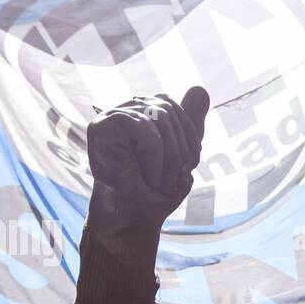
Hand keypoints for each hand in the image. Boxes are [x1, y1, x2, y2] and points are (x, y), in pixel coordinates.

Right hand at [86, 86, 209, 223]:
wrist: (132, 215)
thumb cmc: (155, 187)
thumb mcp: (182, 154)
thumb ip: (191, 123)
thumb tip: (201, 88)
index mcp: (150, 109)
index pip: (178, 110)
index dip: (189, 141)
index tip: (186, 169)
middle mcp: (131, 106)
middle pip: (170, 113)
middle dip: (179, 152)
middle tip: (171, 181)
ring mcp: (115, 112)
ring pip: (160, 120)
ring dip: (167, 160)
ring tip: (159, 182)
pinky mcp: (103, 124)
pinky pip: (145, 130)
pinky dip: (154, 159)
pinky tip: (148, 176)